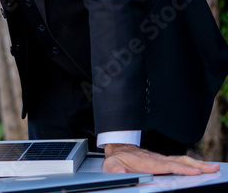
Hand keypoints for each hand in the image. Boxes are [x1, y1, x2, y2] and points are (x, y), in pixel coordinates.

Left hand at [103, 143, 219, 175]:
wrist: (118, 149)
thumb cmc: (116, 160)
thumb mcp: (111, 166)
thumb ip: (115, 172)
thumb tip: (119, 175)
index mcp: (146, 162)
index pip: (166, 166)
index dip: (180, 169)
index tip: (194, 172)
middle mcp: (157, 159)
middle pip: (179, 162)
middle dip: (196, 166)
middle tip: (212, 169)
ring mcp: (162, 160)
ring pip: (182, 161)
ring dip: (198, 164)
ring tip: (214, 168)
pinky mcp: (165, 162)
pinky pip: (181, 162)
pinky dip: (193, 164)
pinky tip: (203, 167)